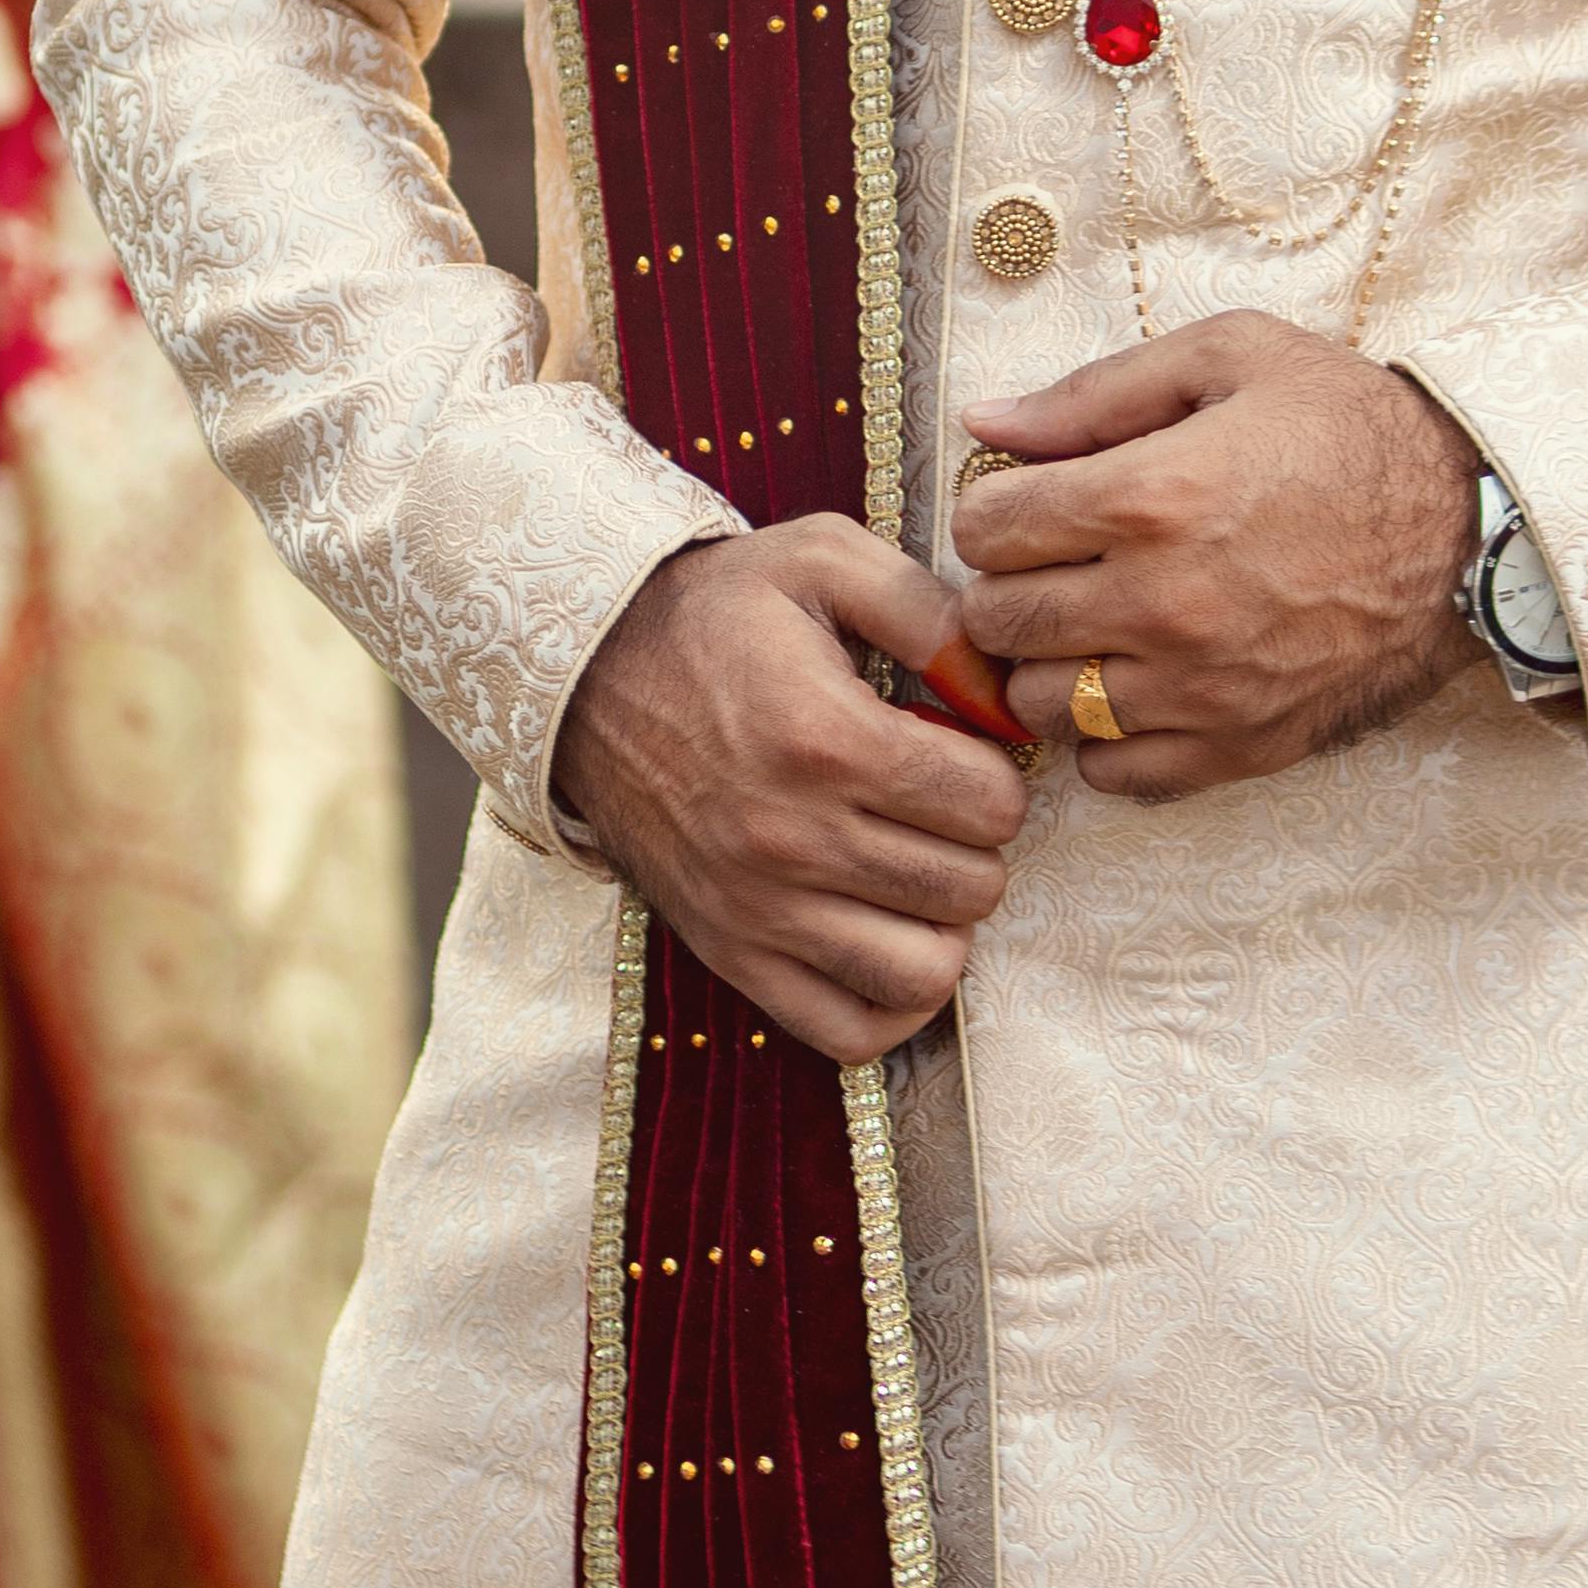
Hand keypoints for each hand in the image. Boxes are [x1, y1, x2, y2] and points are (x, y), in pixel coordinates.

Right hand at [552, 522, 1031, 1065]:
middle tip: (938, 803)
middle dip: (976, 840)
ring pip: (925, 969)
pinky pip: (849, 1030)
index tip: (958, 748)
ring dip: (944, 920)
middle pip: (970, 887)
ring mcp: (759, 908)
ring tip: (918, 867)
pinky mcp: (730, 951)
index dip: (996, 771)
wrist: (585, 671)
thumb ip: (929, 611)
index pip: (991, 805)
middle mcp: (794, 839)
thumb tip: (1002, 695)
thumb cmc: (715, 612)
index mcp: (828, 740)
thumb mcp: (821, 557)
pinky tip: (892, 936)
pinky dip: (892, 1000)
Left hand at [952, 314, 1472, 800]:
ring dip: (1049, 664)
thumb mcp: (1229, 360)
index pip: (984, 528)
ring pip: (1042, 704)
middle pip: (998, 621)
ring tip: (1090, 623)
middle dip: (1009, 584)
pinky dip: (1106, 735)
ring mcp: (1200, 687)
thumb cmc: (1350, 429)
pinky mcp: (1240, 745)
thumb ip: (1093, 392)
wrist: (1473, 530)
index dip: (994, 507)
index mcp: (1149, 498)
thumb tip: (984, 421)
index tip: (1027, 501)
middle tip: (1052, 562)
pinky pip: (1114, 770)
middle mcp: (1162, 603)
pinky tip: (1135, 683)